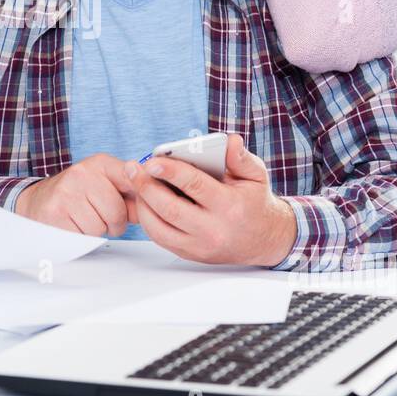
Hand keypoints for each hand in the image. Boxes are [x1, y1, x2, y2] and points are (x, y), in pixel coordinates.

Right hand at [15, 154, 135, 237]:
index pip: (132, 178)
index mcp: (100, 163)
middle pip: (117, 212)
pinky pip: (84, 235)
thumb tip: (156, 199)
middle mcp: (82, 173)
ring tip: (86, 220)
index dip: (142, 196)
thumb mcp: (104, 184)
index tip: (145, 202)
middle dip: (115, 223)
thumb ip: (131, 192)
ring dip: (98, 231)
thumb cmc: (78, 195)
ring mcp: (67, 192)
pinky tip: (74, 225)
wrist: (37, 201)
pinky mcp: (55, 212)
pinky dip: (82, 237)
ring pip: (101, 227)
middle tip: (102, 218)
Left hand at [124, 134, 296, 264]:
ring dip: (142, 203)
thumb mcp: (256, 175)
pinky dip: (148, 219)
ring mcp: (200, 246)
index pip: (195, 186)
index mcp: (230, 207)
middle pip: (170, 209)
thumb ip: (240, 158)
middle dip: (147, 187)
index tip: (152, 161)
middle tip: (133, 169)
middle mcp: (214, 230)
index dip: (171, 172)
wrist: (264, 239)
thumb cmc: (255, 202)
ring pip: (159, 227)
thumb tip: (230, 141)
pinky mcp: (190, 254)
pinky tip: (144, 201)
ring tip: (135, 182)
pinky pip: (160, 238)